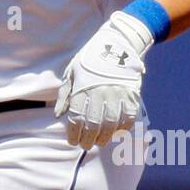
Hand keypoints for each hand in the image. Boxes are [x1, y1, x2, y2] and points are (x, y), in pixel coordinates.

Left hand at [54, 11, 152, 148]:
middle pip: (93, 125)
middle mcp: (100, 93)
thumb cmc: (90, 60)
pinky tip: (116, 132)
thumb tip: (58, 116)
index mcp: (82, 88)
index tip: (73, 141)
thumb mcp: (72, 73)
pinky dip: (122, 129)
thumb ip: (64, 95)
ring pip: (111, 125)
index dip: (74, 134)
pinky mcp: (132, 95)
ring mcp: (117, 94)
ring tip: (100, 141)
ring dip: (105, 137)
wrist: (117, 44)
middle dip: (88, 139)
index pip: (77, 118)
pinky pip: (128, 118)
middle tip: (86, 145)